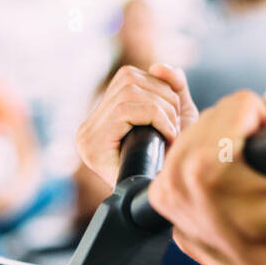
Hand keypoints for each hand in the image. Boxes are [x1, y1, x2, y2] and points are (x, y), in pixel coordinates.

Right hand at [75, 63, 198, 184]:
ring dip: (162, 110)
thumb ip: (173, 87)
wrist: (169, 199)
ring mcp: (87, 134)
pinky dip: (156, 118)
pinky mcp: (92, 143)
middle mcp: (89, 124)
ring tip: (171, 133)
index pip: (130, 77)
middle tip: (177, 127)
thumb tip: (159, 65)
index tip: (176, 115)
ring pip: (130, 92)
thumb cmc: (174, 160)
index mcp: (103, 115)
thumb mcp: (178, 117)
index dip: (161, 87)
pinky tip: (167, 136)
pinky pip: (127, 110)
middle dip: (165, 99)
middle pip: (130, 80)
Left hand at [148, 89, 265, 264]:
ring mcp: (166, 190)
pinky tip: (223, 181)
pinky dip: (203, 158)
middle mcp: (180, 176)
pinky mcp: (161, 198)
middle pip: (215, 112)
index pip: (240, 103)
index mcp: (210, 167)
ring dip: (222, 138)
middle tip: (259, 157)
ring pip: (196, 129)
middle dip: (242, 126)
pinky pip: (182, 155)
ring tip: (243, 170)